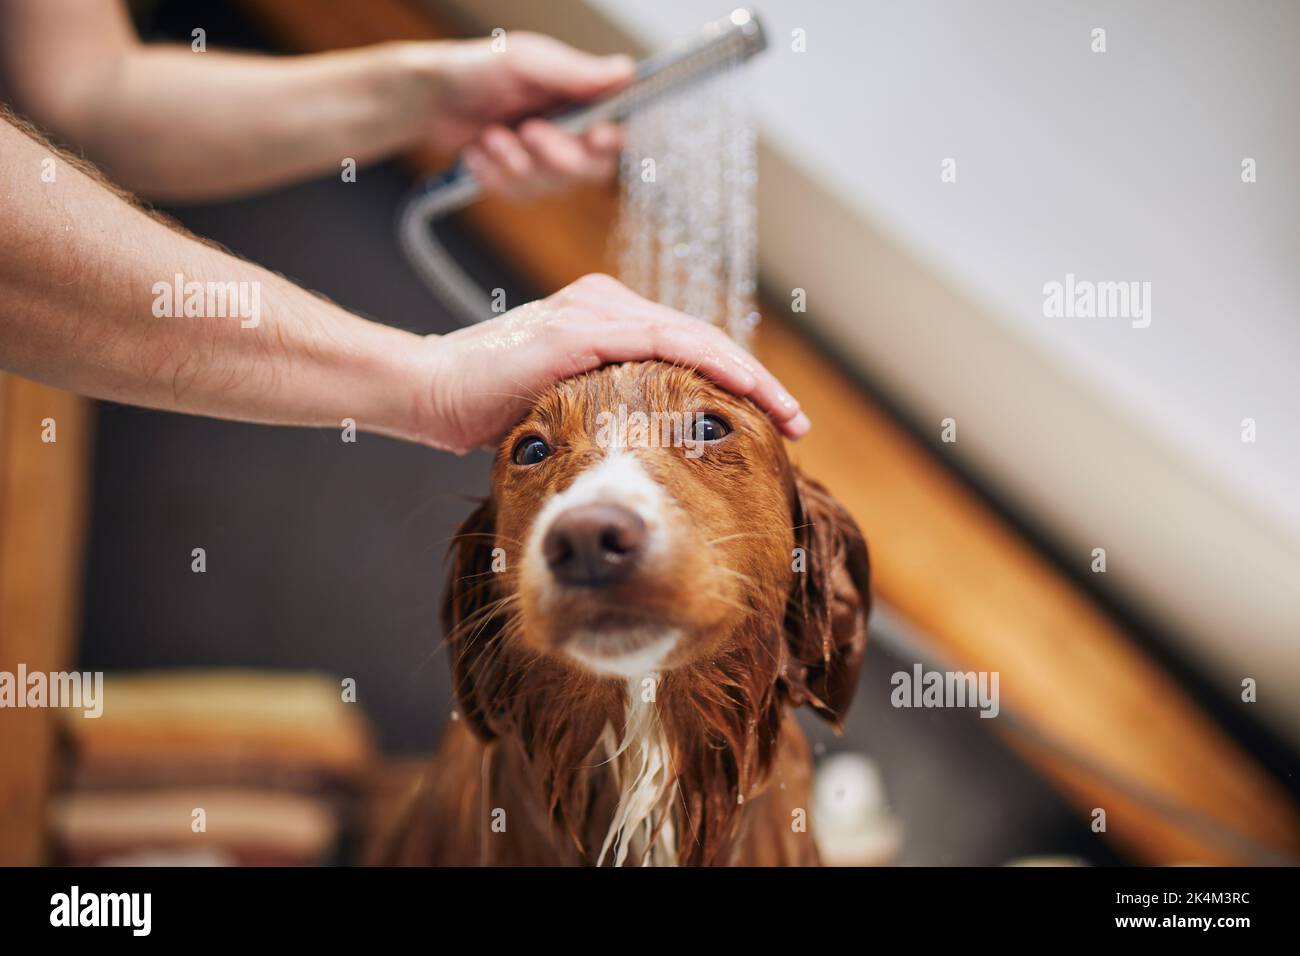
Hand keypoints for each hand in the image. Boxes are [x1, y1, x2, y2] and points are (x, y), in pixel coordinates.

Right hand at [421, 274, 809, 453]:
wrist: (428, 391)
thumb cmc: (485, 406)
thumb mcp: (561, 405)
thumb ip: (605, 407)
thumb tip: (645, 446)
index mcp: (603, 318)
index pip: (685, 347)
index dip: (733, 380)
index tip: (770, 418)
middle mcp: (606, 304)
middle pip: (701, 339)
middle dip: (756, 382)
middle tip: (797, 421)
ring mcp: (597, 312)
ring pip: (695, 338)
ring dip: (749, 377)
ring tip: (787, 414)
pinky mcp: (584, 329)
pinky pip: (665, 344)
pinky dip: (711, 366)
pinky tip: (745, 389)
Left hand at [423, 33, 632, 200]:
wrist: (431, 100)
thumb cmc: (479, 70)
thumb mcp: (524, 61)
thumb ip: (574, 73)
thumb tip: (626, 72)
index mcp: (583, 100)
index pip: (619, 130)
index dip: (613, 140)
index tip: (596, 136)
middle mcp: (573, 134)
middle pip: (593, 170)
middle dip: (557, 155)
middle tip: (529, 130)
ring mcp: (548, 163)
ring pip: (553, 187)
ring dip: (515, 162)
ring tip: (490, 134)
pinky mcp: (523, 184)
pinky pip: (521, 197)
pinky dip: (495, 175)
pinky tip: (478, 152)